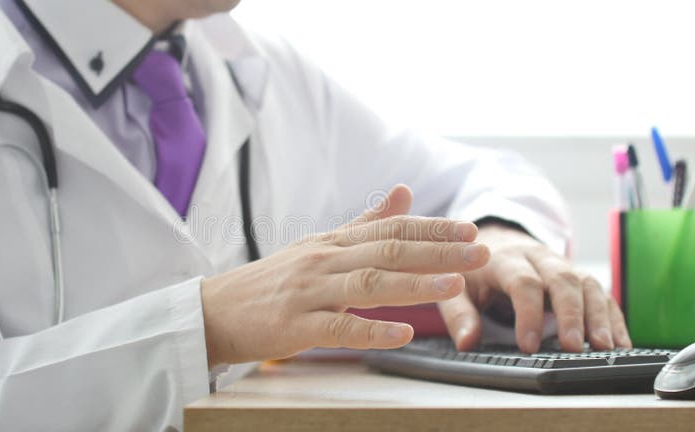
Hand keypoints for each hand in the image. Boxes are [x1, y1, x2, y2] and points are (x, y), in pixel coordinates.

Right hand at [200, 185, 489, 366]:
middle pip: (388, 251)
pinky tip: (404, 333)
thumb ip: (364, 222)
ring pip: (368, 284)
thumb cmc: (272, 280)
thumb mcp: (318, 245)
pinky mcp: (296, 324)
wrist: (215, 309)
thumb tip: (404, 191)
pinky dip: (374, 329)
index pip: (390, 229)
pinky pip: (339, 326)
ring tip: (453, 285)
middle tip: (479, 253)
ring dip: (414, 284)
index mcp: (334, 242)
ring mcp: (310, 291)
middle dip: (437, 252)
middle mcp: (325, 260)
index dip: (432, 229)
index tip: (470, 231)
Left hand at [438, 223, 631, 352]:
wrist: (493, 238)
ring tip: (604, 348)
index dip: (528, 313)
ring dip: (598, 316)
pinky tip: (620, 343)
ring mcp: (561, 265)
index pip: (522, 281)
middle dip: (571, 314)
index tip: (528, 345)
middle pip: (562, 279)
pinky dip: (613, 317)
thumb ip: (459, 314)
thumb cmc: (473, 268)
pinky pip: (600, 293)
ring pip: (587, 283)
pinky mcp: (577, 276)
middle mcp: (538, 257)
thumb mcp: (457, 287)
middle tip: (573, 347)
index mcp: (504, 258)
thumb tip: (466, 342)